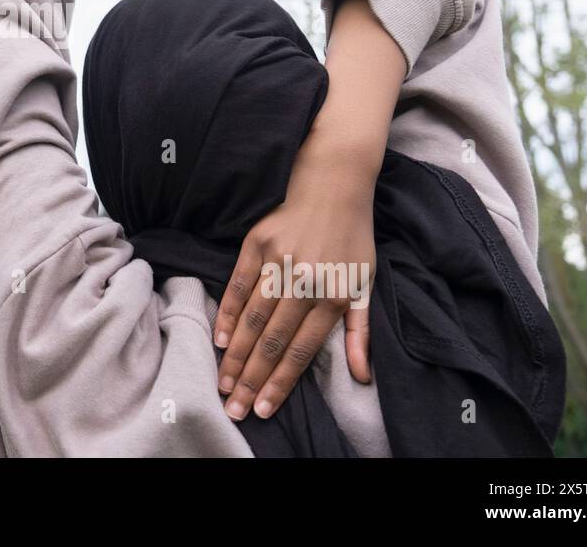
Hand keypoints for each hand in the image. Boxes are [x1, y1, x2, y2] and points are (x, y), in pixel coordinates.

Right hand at [212, 135, 376, 420]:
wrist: (334, 177)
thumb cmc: (353, 233)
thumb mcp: (366, 282)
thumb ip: (360, 330)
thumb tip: (361, 375)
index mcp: (334, 295)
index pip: (302, 350)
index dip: (281, 383)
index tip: (264, 409)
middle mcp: (305, 281)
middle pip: (273, 341)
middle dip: (252, 379)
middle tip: (234, 408)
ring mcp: (279, 260)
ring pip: (254, 318)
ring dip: (236, 355)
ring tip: (223, 383)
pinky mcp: (258, 241)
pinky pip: (239, 284)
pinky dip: (229, 313)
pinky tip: (220, 339)